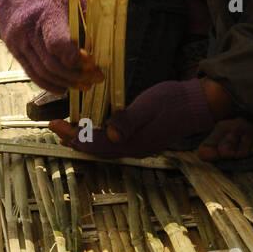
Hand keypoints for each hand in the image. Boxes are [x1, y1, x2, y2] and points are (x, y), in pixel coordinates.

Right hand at [0, 0, 101, 93]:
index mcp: (46, 12)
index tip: (94, 63)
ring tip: (85, 84)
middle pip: (53, 64)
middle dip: (78, 75)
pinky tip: (64, 88)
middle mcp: (28, 29)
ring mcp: (17, 41)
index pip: (59, 44)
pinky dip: (48, 84)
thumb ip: (88, 18)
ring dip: (66, 82)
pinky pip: (31, 72)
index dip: (77, 59)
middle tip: (97, 77)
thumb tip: (102, 46)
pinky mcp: (13, 48)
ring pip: (43, 72)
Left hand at [50, 78, 213, 158]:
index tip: (55, 124)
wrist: (197, 104)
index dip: (73, 136)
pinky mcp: (142, 140)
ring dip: (83, 141)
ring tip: (67, 132)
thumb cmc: (173, 100)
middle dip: (73, 141)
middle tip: (55, 129)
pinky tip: (92, 129)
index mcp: (133, 143)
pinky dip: (97, 138)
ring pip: (104, 149)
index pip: (94, 144)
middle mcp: (133, 149)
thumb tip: (111, 134)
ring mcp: (138, 147)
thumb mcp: (150, 105)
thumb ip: (130, 120)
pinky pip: (113, 145)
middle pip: (96, 151)